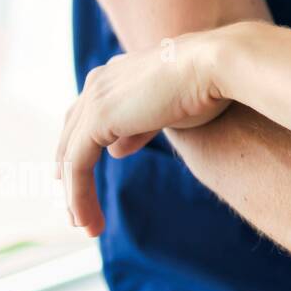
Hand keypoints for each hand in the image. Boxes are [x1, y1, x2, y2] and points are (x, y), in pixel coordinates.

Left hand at [57, 33, 230, 234]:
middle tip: (78, 209)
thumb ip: (140, 129)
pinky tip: (88, 219)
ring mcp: (95, 98)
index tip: (84, 182)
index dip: (83, 148)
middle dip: (72, 175)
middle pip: (71, 135)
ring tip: (87, 225)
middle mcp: (100, 82)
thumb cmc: (211, 83)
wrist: (218, 64)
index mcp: (117, 73)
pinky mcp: (98, 119)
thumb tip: (115, 151)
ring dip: (76, 195)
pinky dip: (79, 195)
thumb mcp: (171, 111)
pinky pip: (78, 165)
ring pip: (71, 156)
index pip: (87, 115)